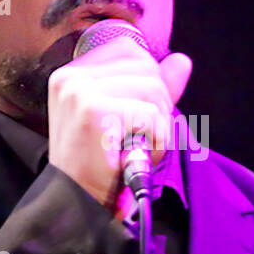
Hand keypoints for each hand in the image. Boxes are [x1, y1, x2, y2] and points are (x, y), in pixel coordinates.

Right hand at [47, 37, 192, 220]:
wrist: (78, 205)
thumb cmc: (101, 166)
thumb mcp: (127, 119)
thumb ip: (154, 87)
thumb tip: (182, 60)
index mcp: (71, 74)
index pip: (128, 49)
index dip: (147, 79)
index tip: (134, 115)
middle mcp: (70, 77)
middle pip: (145, 66)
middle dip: (157, 103)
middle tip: (137, 136)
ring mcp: (80, 92)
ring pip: (153, 88)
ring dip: (158, 125)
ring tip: (135, 147)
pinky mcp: (94, 112)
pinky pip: (152, 116)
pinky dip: (156, 141)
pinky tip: (135, 155)